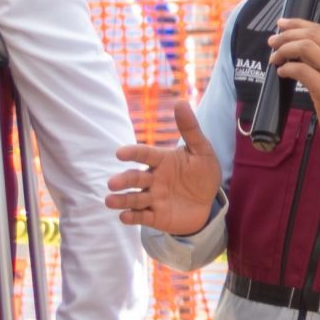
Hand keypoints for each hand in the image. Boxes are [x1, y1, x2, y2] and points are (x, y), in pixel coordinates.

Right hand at [107, 97, 222, 232]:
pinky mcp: (156, 216)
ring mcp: (153, 198)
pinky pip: (142, 217)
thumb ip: (190, 129)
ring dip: (122, 200)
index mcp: (162, 160)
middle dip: (124, 180)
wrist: (209, 202)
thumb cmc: (203, 173)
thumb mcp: (202, 151)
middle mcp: (153, 178)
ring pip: (134, 198)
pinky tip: (124, 217)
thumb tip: (181, 102)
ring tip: (109, 201)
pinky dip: (132, 217)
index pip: (144, 154)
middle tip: (113, 184)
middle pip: (135, 178)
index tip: (120, 153)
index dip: (132, 153)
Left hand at [269, 17, 319, 158]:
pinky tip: (282, 72)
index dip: (298, 24)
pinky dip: (286, 68)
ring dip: (284, 50)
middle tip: (272, 41)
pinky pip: (300, 70)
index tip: (282, 25)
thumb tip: (303, 47)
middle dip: (287, 35)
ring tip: (274, 57)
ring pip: (304, 48)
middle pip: (311, 35)